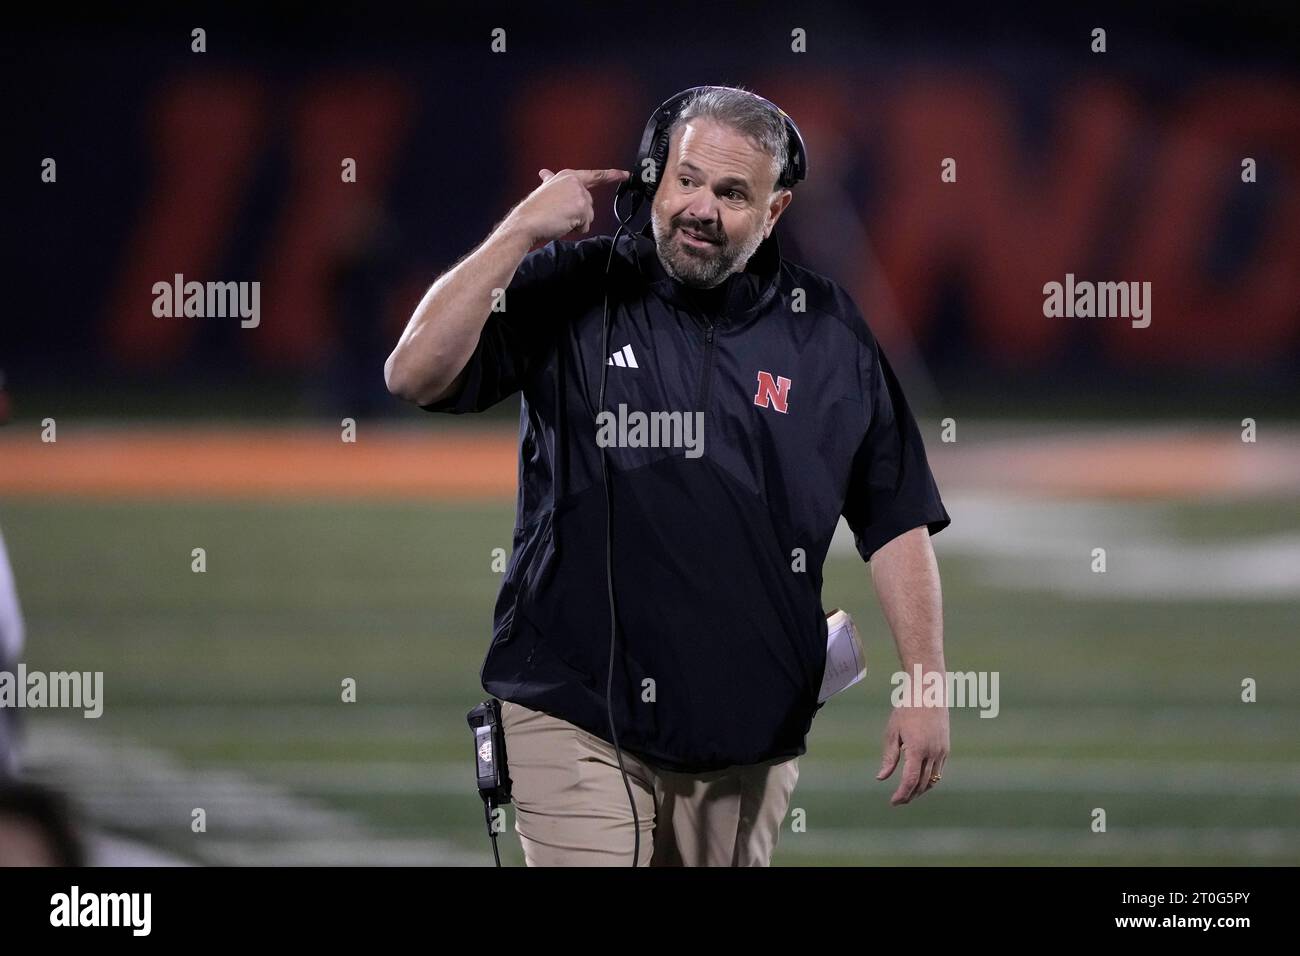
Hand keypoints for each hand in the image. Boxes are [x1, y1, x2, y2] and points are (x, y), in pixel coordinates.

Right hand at [504, 168, 629, 245]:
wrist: (527, 222)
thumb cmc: (534, 210)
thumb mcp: (544, 189)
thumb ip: (551, 181)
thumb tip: (545, 173)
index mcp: (568, 175)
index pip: (595, 175)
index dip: (612, 175)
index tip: (625, 174)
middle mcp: (576, 182)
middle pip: (589, 204)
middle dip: (578, 214)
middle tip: (559, 214)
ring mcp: (579, 195)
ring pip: (588, 216)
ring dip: (576, 222)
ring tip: (559, 218)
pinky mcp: (581, 208)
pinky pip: (585, 225)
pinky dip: (575, 228)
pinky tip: (562, 223)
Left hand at [875, 703, 948, 804]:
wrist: (929, 694)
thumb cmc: (907, 710)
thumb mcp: (893, 732)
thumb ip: (889, 757)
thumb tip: (881, 778)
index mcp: (917, 749)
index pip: (910, 780)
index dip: (901, 794)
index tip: (893, 802)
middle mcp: (932, 753)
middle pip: (921, 784)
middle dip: (909, 795)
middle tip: (898, 801)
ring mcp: (941, 752)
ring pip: (932, 780)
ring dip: (920, 790)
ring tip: (907, 795)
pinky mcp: (946, 750)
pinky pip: (938, 772)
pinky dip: (928, 780)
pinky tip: (919, 782)